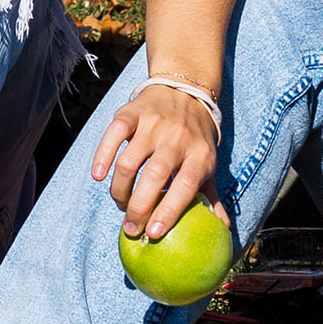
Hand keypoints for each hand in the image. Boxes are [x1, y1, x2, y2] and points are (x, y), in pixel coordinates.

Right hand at [93, 78, 222, 238]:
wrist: (184, 90)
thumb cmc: (195, 138)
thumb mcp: (208, 163)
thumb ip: (212, 196)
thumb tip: (223, 230)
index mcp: (200, 154)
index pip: (186, 186)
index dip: (169, 210)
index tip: (154, 232)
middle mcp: (177, 137)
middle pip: (155, 175)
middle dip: (139, 206)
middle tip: (130, 227)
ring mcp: (153, 123)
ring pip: (130, 161)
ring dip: (120, 188)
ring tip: (120, 203)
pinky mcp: (131, 112)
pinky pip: (114, 135)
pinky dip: (103, 156)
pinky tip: (99, 176)